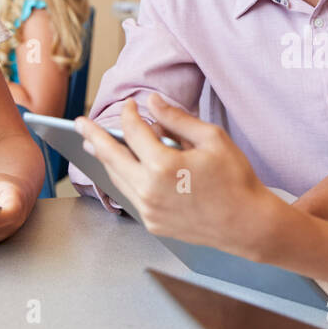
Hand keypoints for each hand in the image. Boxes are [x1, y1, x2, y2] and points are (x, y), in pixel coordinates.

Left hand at [73, 95, 273, 253]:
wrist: (248, 225)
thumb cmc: (236, 180)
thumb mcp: (212, 139)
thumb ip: (177, 119)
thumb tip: (153, 103)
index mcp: (163, 166)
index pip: (133, 132)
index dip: (128, 114)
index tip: (130, 105)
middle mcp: (149, 190)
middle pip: (112, 156)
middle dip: (94, 136)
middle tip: (80, 123)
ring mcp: (149, 210)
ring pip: (116, 178)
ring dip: (104, 159)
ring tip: (93, 144)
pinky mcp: (153, 223)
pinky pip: (129, 196)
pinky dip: (123, 178)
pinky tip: (121, 169)